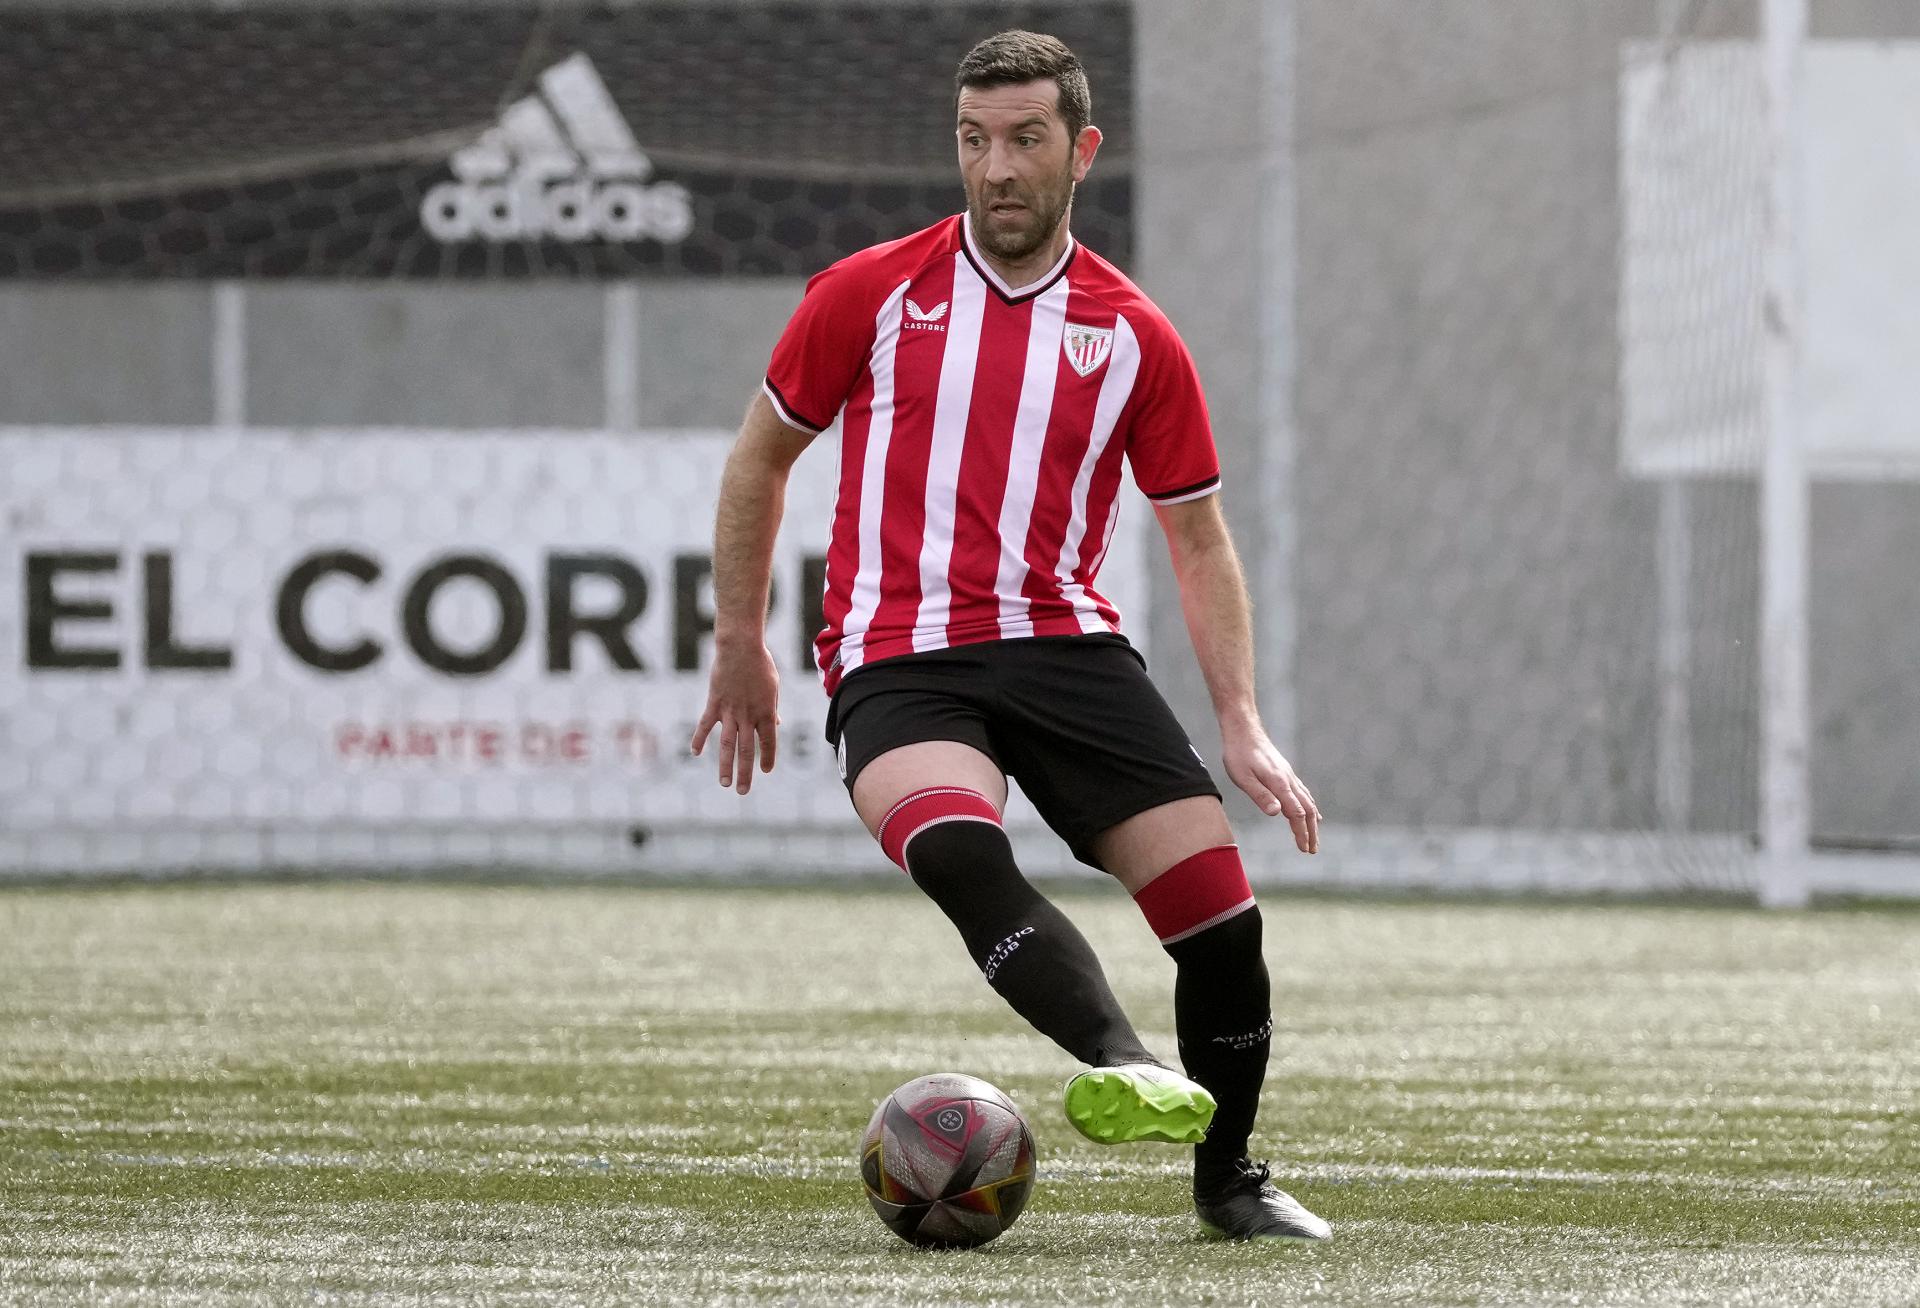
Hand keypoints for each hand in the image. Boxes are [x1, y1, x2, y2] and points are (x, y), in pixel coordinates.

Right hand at [690, 639, 780, 794]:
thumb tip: (777, 725)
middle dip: (745, 773)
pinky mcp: (714, 703)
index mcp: (766, 711)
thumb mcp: (773, 687)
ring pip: (727, 744)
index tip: (766, 771)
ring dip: (725, 765)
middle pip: (747, 750)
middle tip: (742, 791)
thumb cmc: (761, 665)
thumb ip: (772, 709)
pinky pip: (705, 725)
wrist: (740, 646)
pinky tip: (696, 753)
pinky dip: (700, 739)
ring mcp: (730, 711)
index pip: (769, 742)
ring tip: (725, 783)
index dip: (768, 758)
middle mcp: (748, 715)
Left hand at [1221, 722, 1319, 853]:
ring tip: (1313, 838)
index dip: (1301, 832)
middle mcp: (1289, 780)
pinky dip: (1310, 807)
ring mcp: (1289, 776)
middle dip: (1311, 832)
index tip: (1304, 849)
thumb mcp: (1243, 777)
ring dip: (1312, 822)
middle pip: (1308, 810)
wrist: (1243, 728)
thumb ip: (1260, 795)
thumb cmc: (1238, 753)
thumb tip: (1276, 813)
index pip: (1296, 813)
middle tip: (1312, 850)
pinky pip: (1304, 793)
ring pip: (1308, 802)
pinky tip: (1311, 813)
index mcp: (1280, 783)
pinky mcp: (1285, 773)